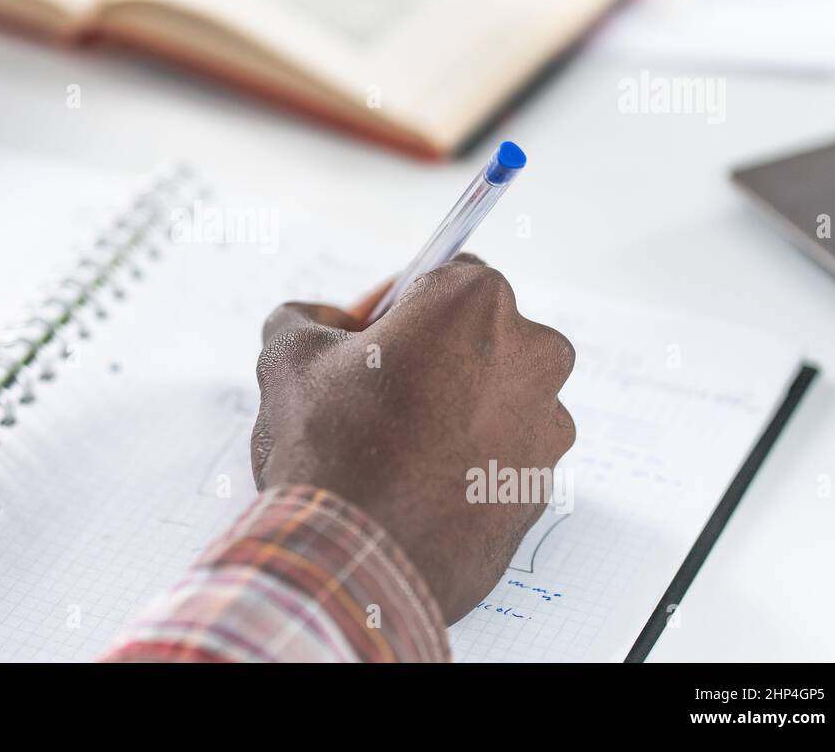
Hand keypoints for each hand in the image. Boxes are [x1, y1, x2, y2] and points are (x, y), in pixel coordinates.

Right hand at [251, 256, 575, 622]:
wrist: (353, 561)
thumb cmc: (329, 448)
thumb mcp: (289, 356)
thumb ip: (309, 317)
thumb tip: (323, 320)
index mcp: (476, 305)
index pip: (446, 274)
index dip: (401, 300)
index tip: (368, 331)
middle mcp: (532, 356)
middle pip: (481, 337)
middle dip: (435, 354)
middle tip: (376, 389)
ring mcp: (546, 428)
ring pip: (496, 398)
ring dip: (455, 409)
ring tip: (393, 446)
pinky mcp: (542, 489)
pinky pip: (503, 457)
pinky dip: (468, 462)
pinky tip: (416, 483)